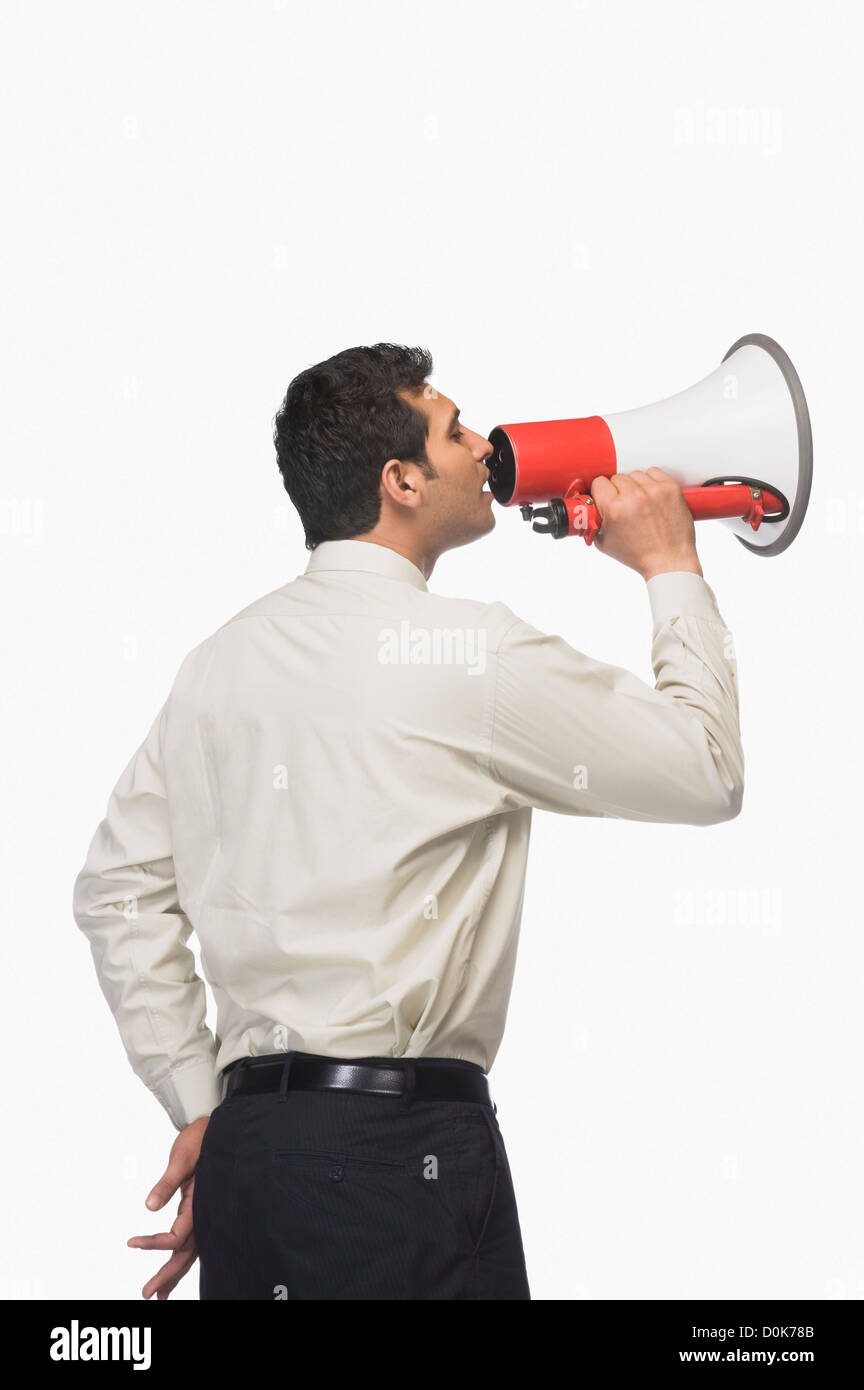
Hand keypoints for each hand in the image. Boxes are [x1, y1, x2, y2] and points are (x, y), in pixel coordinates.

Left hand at [127, 1115, 208, 1298]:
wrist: (221, 1127)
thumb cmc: (203, 1137)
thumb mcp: (182, 1156)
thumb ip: (167, 1183)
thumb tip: (149, 1206)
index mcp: (200, 1202)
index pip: (177, 1236)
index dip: (154, 1243)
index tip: (132, 1243)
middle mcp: (206, 1212)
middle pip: (187, 1253)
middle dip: (168, 1275)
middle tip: (148, 1294)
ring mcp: (206, 1212)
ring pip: (192, 1251)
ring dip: (176, 1272)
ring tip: (161, 1294)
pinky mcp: (203, 1209)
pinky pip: (195, 1240)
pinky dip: (184, 1257)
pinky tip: (178, 1266)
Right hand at [590, 468, 702, 580]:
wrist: (669, 561)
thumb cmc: (639, 555)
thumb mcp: (604, 542)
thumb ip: (593, 520)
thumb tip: (588, 505)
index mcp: (614, 508)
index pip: (599, 482)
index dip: (601, 492)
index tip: (605, 498)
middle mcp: (633, 496)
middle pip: (617, 477)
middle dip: (618, 490)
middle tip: (624, 505)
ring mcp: (653, 491)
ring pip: (634, 474)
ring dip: (635, 485)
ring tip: (639, 503)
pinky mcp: (669, 488)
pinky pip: (654, 472)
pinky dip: (651, 481)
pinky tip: (651, 496)